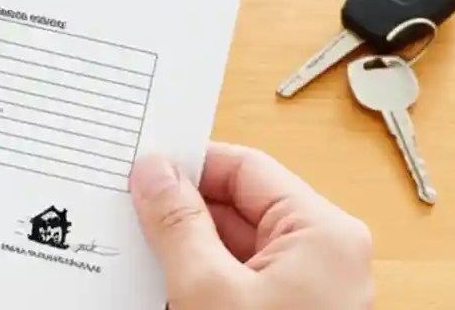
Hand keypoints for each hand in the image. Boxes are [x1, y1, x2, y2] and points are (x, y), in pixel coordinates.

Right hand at [130, 142, 374, 309]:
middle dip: (183, 211)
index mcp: (324, 233)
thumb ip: (177, 223)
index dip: (190, 165)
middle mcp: (326, 255)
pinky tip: (164, 287)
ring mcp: (311, 290)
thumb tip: (154, 171)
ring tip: (140, 255)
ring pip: (235, 247)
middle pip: (239, 207)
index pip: (246, 168)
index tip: (142, 169)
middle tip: (128, 212)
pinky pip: (242, 281)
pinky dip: (203, 281)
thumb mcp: (208, 290)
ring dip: (188, 250)